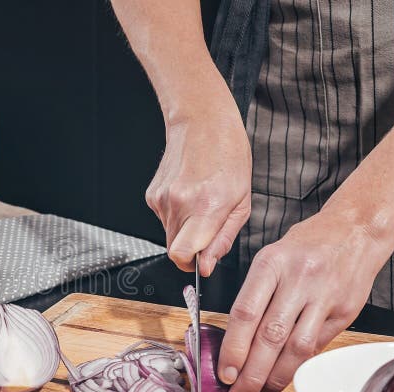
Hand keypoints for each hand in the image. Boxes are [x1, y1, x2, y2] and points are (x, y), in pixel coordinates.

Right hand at [146, 109, 251, 275]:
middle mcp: (178, 204)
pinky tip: (188, 194)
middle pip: (175, 250)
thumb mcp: (242, 202)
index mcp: (205, 207)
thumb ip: (223, 239)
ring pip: (170, 235)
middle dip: (191, 248)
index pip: (182, 255)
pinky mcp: (152, 195)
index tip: (202, 261)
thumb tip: (207, 265)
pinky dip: (176, 215)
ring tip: (200, 203)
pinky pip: (163, 219)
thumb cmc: (228, 156)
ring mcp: (161, 199)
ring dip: (185, 229)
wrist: (202, 123)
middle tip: (208, 227)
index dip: (191, 264)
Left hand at [218, 210, 386, 391]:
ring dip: (274, 378)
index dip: (233, 348)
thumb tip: (233, 342)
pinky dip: (296, 366)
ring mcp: (325, 297)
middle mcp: (298, 281)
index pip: (246, 313)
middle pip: (270, 337)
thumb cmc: (304, 246)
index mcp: (271, 264)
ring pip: (297, 348)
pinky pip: (317, 346)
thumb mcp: (269, 258)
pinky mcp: (345, 312)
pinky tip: (281, 379)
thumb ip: (253, 295)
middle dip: (250, 374)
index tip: (224, 373)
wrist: (355, 229)